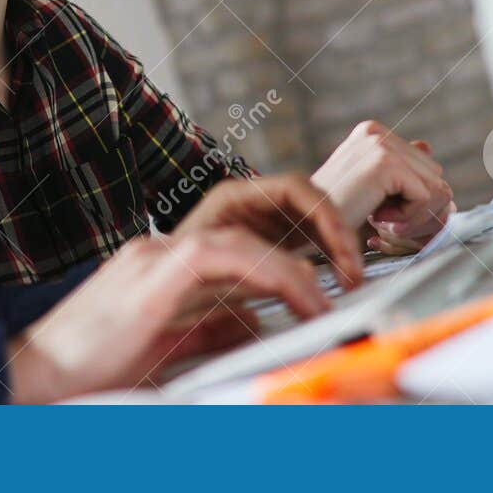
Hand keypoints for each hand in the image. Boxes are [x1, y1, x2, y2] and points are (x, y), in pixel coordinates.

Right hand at [6, 229, 329, 402]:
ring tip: (332, 290)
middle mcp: (162, 247)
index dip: (290, 250)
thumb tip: (258, 325)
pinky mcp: (153, 275)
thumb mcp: (169, 347)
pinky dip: (270, 270)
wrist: (33, 374)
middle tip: (343, 274)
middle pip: (247, 213)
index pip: (241, 233)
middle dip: (307, 230)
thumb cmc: (91, 368)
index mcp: (166, 260)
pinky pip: (224, 253)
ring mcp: (155, 255)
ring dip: (296, 256)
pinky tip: (301, 296)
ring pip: (242, 228)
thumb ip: (212, 330)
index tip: (326, 285)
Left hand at [172, 173, 364, 288]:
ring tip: (351, 281)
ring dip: (336, 246)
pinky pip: (306, 242)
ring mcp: (258, 223)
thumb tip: (299, 280)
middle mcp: (248, 204)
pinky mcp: (265, 246)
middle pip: (310, 202)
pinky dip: (325, 257)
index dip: (326, 220)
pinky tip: (335, 282)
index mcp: (232, 198)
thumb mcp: (198, 279)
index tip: (341, 258)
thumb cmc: (160, 285)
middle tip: (353, 273)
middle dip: (338, 233)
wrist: (139, 303)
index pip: (296, 190)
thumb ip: (246, 275)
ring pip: (312, 222)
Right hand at [311, 120, 454, 255]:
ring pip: (437, 187)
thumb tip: (426, 146)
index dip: (410, 196)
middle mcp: (376, 131)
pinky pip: (426, 197)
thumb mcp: (368, 185)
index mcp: (371, 131)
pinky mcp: (385, 163)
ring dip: (412, 213)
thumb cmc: (333, 212)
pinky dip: (408, 217)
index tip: (378, 207)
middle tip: (379, 216)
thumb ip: (398, 165)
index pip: (426, 164)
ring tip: (376, 215)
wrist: (302, 226)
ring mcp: (380, 144)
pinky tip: (376, 216)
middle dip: (416, 205)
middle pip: (436, 174)